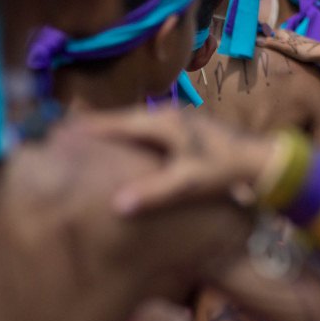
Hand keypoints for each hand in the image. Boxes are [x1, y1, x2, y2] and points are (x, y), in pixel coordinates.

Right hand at [74, 108, 272, 214]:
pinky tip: (123, 147)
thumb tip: (117, 205)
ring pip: (136, 123)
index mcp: (165, 123)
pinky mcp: (185, 129)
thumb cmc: (224, 170)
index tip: (59, 132)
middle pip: (124, 119)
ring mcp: (178, 120)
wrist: (260, 161)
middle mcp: (169, 115)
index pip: (117, 123)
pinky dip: (130, 135)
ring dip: (113, 130)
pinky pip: (148, 129)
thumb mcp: (188, 183)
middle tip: (64, 134)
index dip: (89, 128)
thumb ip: (154, 192)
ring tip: (86, 139)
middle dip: (96, 126)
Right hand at [256, 28, 319, 65]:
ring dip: (275, 41)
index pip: (269, 31)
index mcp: (283, 33)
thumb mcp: (285, 48)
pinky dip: (282, 44)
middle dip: (268, 37)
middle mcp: (288, 33)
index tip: (254, 38)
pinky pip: (286, 42)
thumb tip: (256, 40)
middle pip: (275, 34)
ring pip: (281, 37)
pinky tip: (282, 49)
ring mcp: (293, 38)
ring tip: (268, 47)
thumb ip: (272, 43)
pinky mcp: (298, 43)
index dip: (262, 33)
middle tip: (260, 43)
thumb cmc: (302, 50)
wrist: (319, 52)